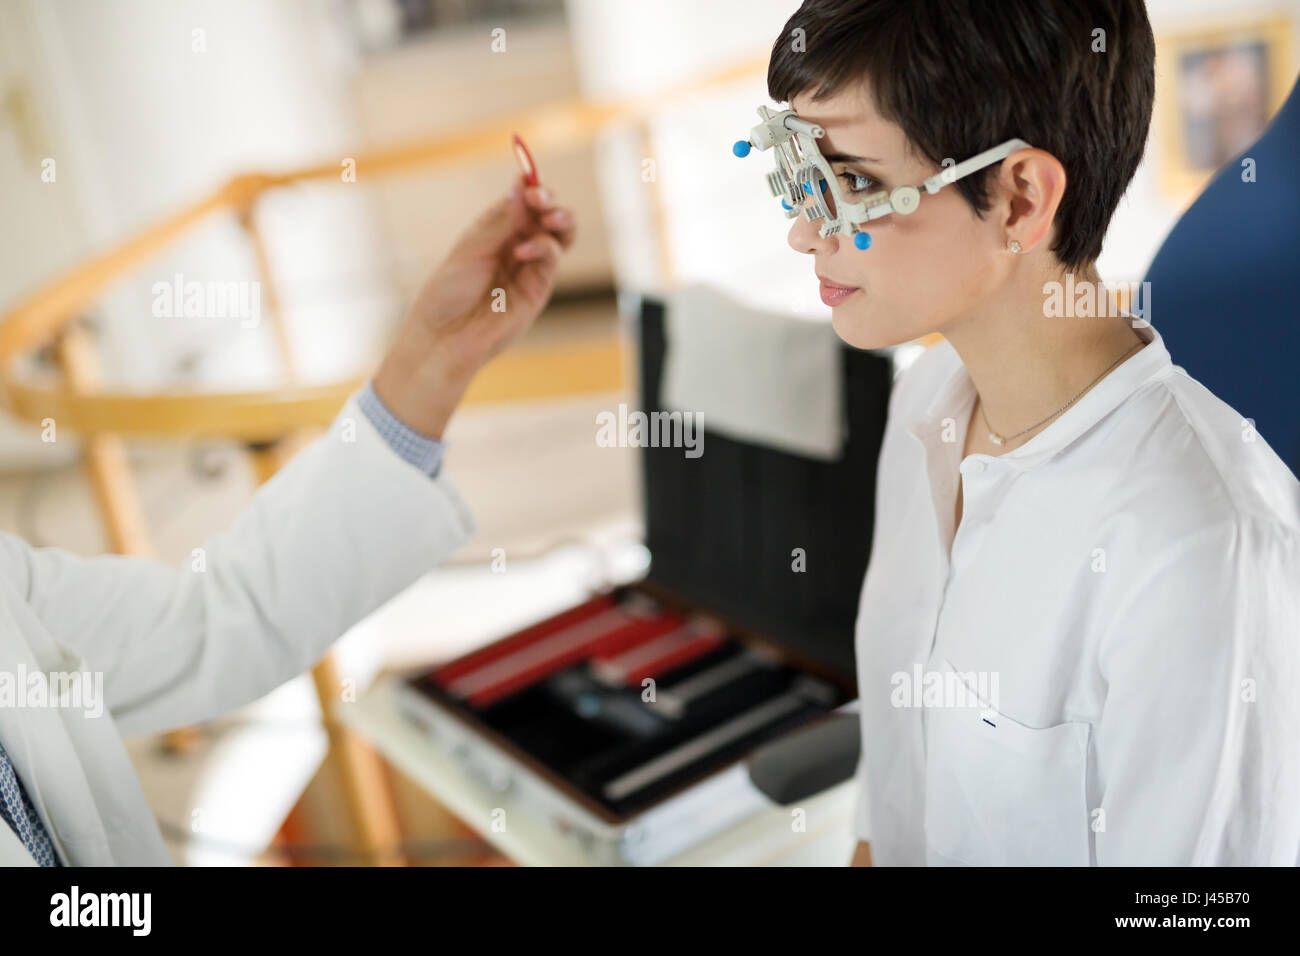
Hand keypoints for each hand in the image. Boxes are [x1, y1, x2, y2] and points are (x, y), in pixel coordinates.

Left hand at [373, 175, 576, 437]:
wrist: (446, 335)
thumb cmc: (448, 291)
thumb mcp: (472, 247)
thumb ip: (502, 220)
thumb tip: (521, 186)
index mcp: (495, 230)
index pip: (521, 200)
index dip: (529, 187)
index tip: (528, 180)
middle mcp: (516, 245)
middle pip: (547, 214)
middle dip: (549, 202)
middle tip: (541, 200)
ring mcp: (530, 267)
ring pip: (560, 235)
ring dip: (560, 220)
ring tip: (549, 218)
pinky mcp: (539, 288)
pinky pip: (552, 258)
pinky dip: (544, 247)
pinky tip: (523, 251)